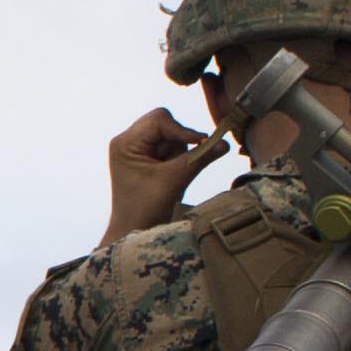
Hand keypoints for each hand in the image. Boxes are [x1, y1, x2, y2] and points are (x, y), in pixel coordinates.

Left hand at [104, 107, 230, 243]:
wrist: (134, 230)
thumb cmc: (146, 208)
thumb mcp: (175, 180)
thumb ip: (200, 158)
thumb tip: (225, 143)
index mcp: (125, 143)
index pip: (159, 120)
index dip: (183, 130)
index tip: (202, 142)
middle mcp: (127, 141)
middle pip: (164, 122)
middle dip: (179, 141)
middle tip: (182, 163)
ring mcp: (135, 148)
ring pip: (170, 136)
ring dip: (179, 153)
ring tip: (171, 176)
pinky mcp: (145, 157)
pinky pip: (169, 148)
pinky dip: (177, 159)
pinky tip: (170, 176)